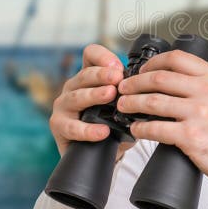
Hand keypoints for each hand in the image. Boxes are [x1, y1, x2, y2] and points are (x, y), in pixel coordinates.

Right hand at [49, 44, 129, 158]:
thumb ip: (131, 97)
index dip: (102, 57)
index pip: (90, 56)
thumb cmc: (112, 124)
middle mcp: (73, 87)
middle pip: (84, 74)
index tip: (118, 65)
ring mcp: (64, 106)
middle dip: (102, 74)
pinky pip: (72, 127)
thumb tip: (148, 93)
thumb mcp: (123, 107)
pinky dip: (88, 130)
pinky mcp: (59, 126)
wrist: (100, 152)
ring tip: (110, 95)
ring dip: (94, 94)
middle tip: (118, 78)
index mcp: (89, 77)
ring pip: (76, 96)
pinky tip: (103, 131)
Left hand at [117, 49, 207, 191]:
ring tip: (124, 106)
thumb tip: (178, 81)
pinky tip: (136, 130)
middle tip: (124, 89)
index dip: (153, 63)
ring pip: (152, 101)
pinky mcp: (191, 136)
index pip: (177, 58)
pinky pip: (155, 129)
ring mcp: (199, 113)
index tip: (142, 70)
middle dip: (135, 83)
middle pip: (159, 78)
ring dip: (132, 103)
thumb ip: (207, 85)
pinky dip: (140, 129)